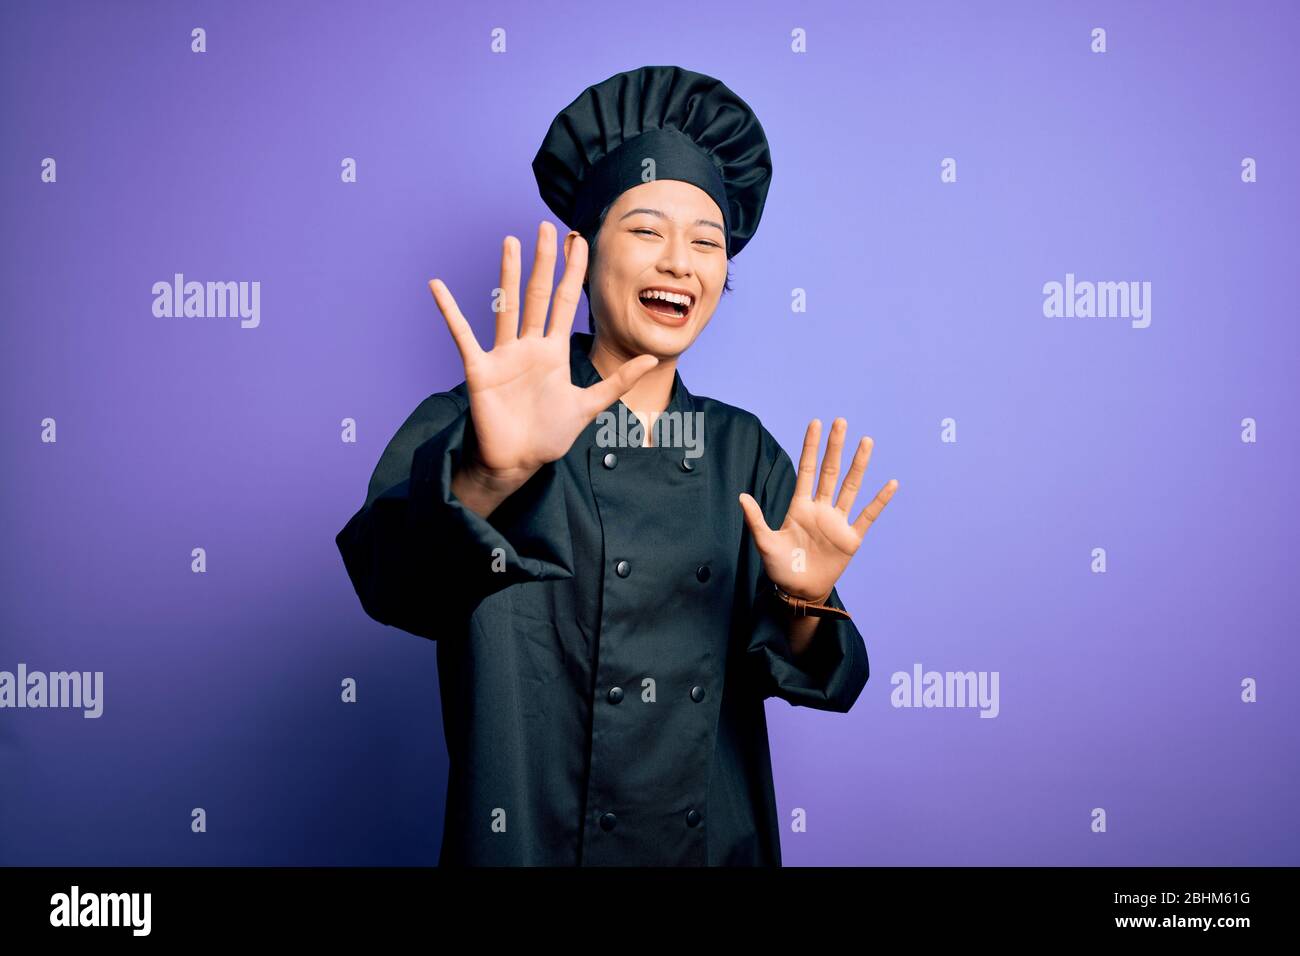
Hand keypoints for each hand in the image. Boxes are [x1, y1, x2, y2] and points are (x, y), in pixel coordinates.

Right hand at [429, 222, 658, 487]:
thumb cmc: (547, 436)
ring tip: (511, 242)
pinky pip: (463, 335)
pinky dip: (450, 312)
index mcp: (553, 351)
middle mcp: (528, 346)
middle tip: (547, 227)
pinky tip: (438, 287)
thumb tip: (650, 358)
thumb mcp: (588, 406)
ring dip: (508, 274)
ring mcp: (503, 355)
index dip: (572, 273)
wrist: (516, 463)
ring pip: (507, 306)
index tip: (579, 242)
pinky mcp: (480, 369)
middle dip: (544, 262)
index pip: (564, 302)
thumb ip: (618, 382)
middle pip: (537, 294)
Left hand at [739, 418, 897, 602]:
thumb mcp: (765, 543)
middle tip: (841, 422)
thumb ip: (756, 519)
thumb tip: (742, 496)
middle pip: (829, 472)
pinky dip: (879, 500)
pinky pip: (868, 516)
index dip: (810, 447)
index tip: (815, 424)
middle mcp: (820, 509)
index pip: (806, 470)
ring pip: (850, 487)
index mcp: (800, 507)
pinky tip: (891, 483)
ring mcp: (837, 522)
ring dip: (858, 465)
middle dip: (835, 447)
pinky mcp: (850, 539)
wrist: (799, 592)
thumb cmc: (780, 568)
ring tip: (866, 441)